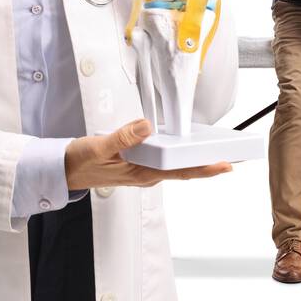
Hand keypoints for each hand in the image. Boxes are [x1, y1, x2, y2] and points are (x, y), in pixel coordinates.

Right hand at [65, 118, 231, 190]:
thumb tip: (147, 126)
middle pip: (185, 170)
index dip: (205, 169)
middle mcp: (147, 175)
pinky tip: (188, 147)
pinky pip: (166, 161)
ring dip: (198, 160)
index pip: (180, 172)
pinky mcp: (140, 164)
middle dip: (210, 165)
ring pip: (177, 166)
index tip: (226, 165)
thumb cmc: (80, 162)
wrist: (64, 171)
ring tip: (220, 152)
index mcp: (141, 173)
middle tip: (236, 158)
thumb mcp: (99, 147)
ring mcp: (144, 171)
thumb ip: (123, 137)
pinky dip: (181, 155)